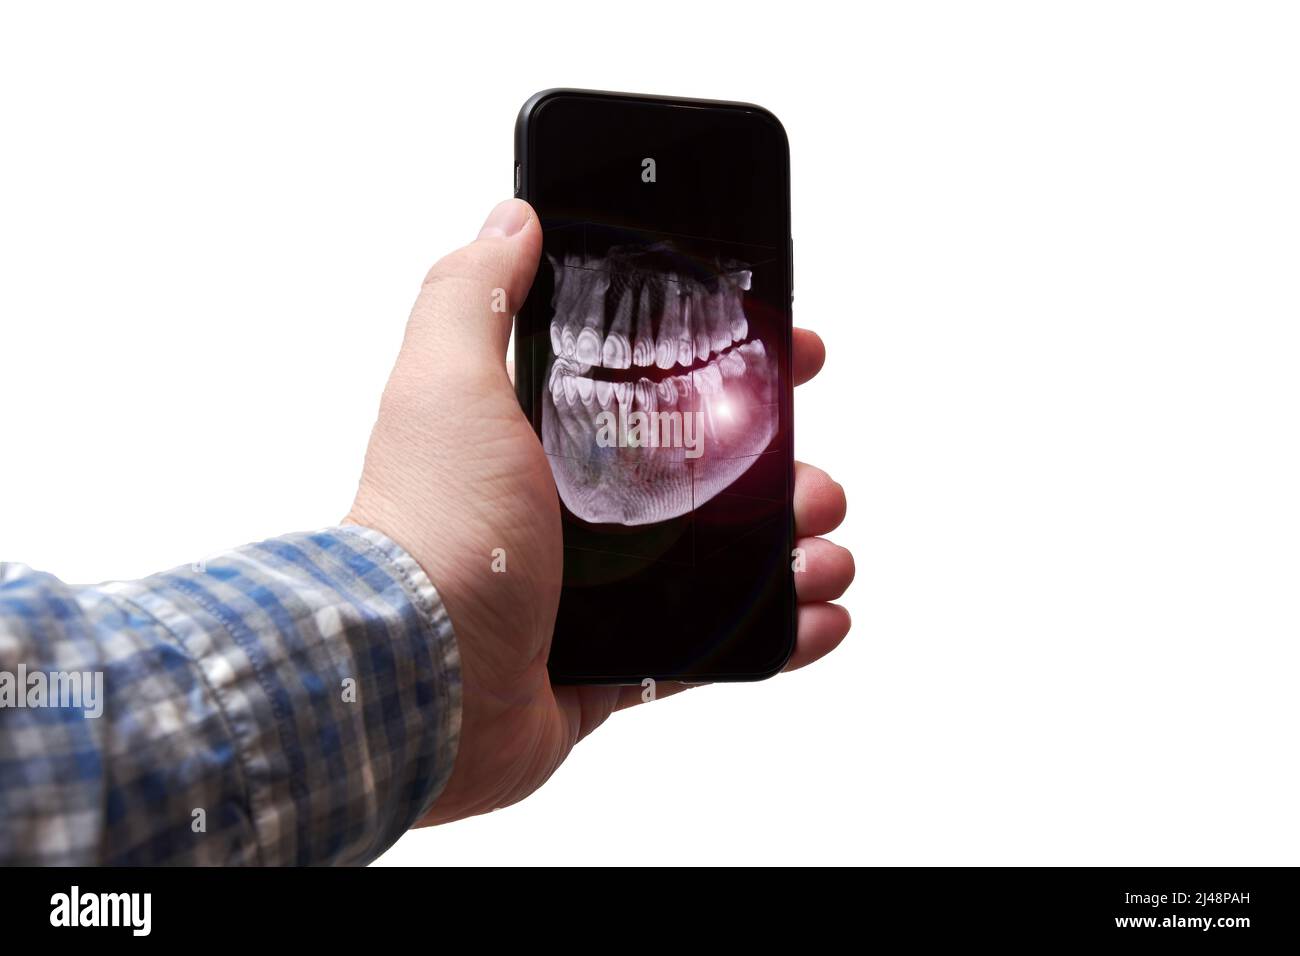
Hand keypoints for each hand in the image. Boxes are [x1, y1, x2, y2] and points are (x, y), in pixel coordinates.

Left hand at [347, 199, 853, 824]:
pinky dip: (775, 634)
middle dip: (776, 467)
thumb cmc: (432, 529)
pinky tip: (821, 615)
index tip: (788, 355)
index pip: (654, 387)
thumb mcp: (447, 384)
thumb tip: (511, 217)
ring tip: (826, 547)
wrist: (416, 685)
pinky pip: (709, 647)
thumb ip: (474, 295)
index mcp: (541, 443)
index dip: (726, 368)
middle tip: (814, 474)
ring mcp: (593, 595)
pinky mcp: (611, 666)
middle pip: (702, 475)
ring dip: (791, 548)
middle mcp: (568, 514)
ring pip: (719, 561)